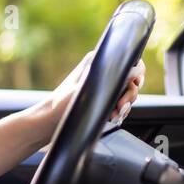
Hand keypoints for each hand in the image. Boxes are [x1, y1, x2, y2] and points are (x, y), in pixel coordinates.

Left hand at [30, 52, 145, 145]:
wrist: (46, 123)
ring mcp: (101, 87)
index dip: (137, 73)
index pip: (129, 60)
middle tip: (121, 106)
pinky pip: (118, 105)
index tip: (134, 85)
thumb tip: (136, 70)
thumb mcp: (90, 90)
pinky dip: (119, 113)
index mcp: (97, 61)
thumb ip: (115, 79)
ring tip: (114, 115)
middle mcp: (101, 71)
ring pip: (126, 94)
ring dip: (124, 106)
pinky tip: (112, 118)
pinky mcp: (100, 101)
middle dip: (129, 95)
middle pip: (131, 79)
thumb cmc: (61, 105)